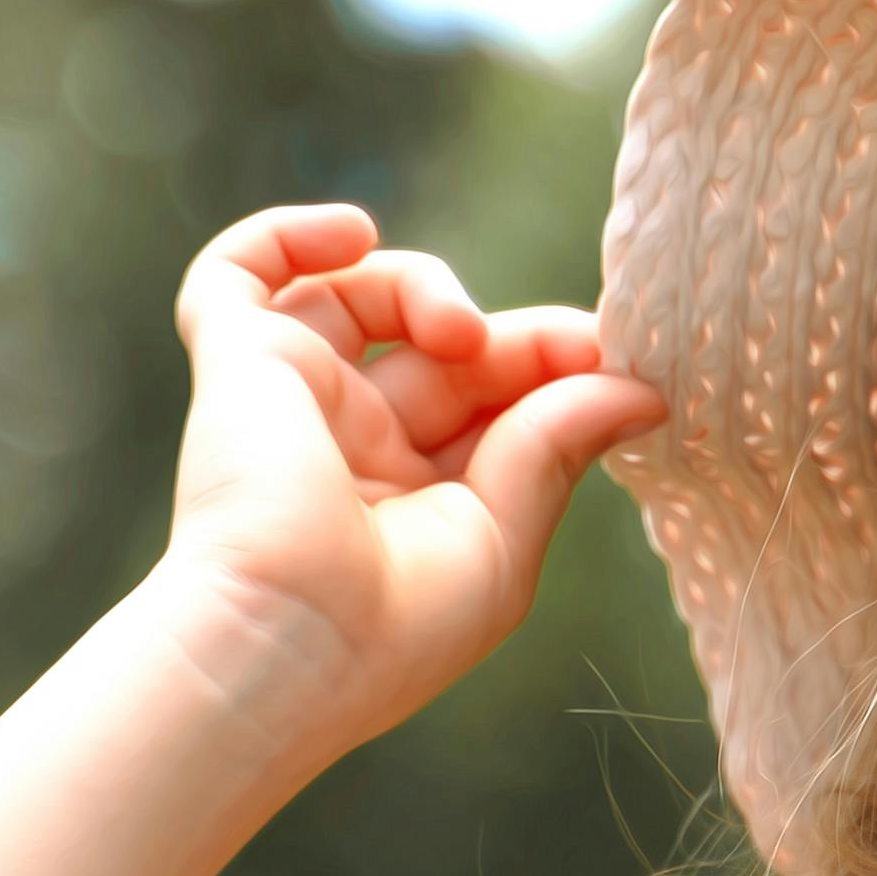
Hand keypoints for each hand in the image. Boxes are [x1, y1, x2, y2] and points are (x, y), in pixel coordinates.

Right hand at [150, 203, 663, 749]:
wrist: (285, 642)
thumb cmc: (394, 630)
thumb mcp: (503, 540)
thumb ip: (556, 449)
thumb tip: (639, 392)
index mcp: (418, 502)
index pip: (489, 405)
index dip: (546, 368)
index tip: (608, 360)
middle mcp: (355, 448)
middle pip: (438, 351)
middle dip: (506, 337)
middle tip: (570, 345)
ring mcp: (295, 402)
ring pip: (358, 299)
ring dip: (421, 287)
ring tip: (458, 330)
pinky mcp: (237, 363)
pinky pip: (237, 275)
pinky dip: (288, 235)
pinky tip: (351, 232)